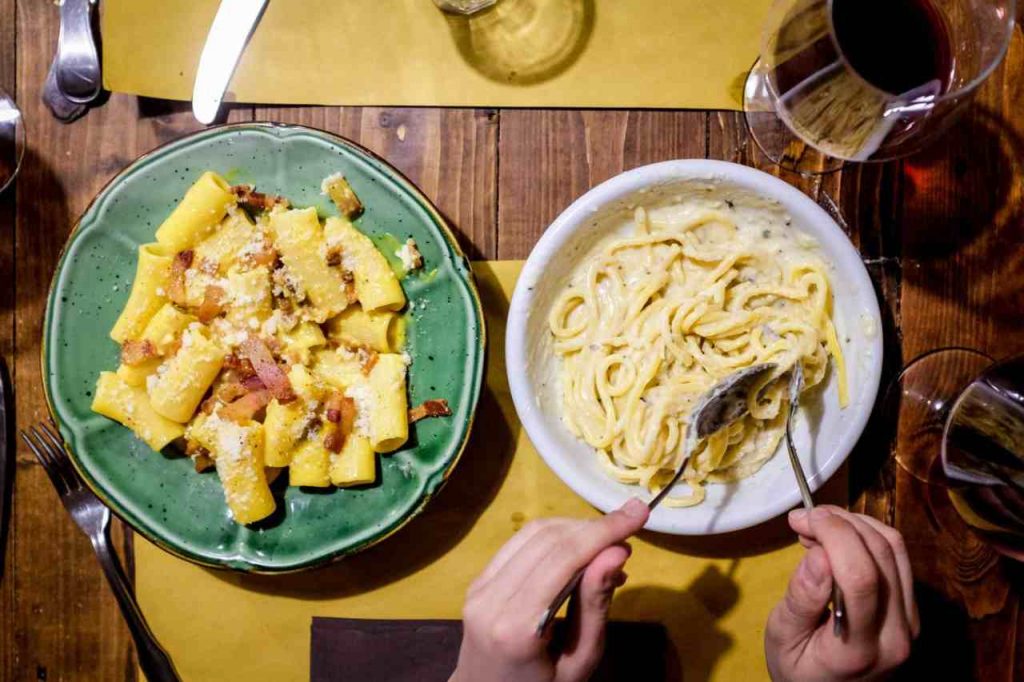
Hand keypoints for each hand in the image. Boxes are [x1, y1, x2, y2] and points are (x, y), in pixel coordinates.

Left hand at [450, 499, 649, 681]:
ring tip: (610, 545)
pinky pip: (519, 542)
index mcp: (516, 627)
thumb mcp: (579, 662)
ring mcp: (479, 587)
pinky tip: (580, 549)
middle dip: (594, 527)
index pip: (563, 559)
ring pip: (533, 533)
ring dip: (576, 528)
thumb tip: (617, 552)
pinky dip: (554, 537)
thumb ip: (595, 606)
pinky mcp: (478, 581)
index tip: (639, 512)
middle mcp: (490, 598)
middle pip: (548, 540)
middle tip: (631, 529)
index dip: (603, 531)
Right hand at [765, 506, 919, 681]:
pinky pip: (898, 557)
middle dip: (840, 522)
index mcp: (860, 650)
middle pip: (881, 555)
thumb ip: (801, 600)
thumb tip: (817, 554)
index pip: (861, 578)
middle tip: (802, 518)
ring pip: (894, 548)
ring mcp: (910, 622)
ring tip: (818, 525)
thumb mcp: (783, 640)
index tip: (800, 520)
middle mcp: (897, 634)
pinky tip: (838, 537)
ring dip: (855, 523)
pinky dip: (867, 534)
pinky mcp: (911, 610)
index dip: (834, 536)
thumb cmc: (799, 671)